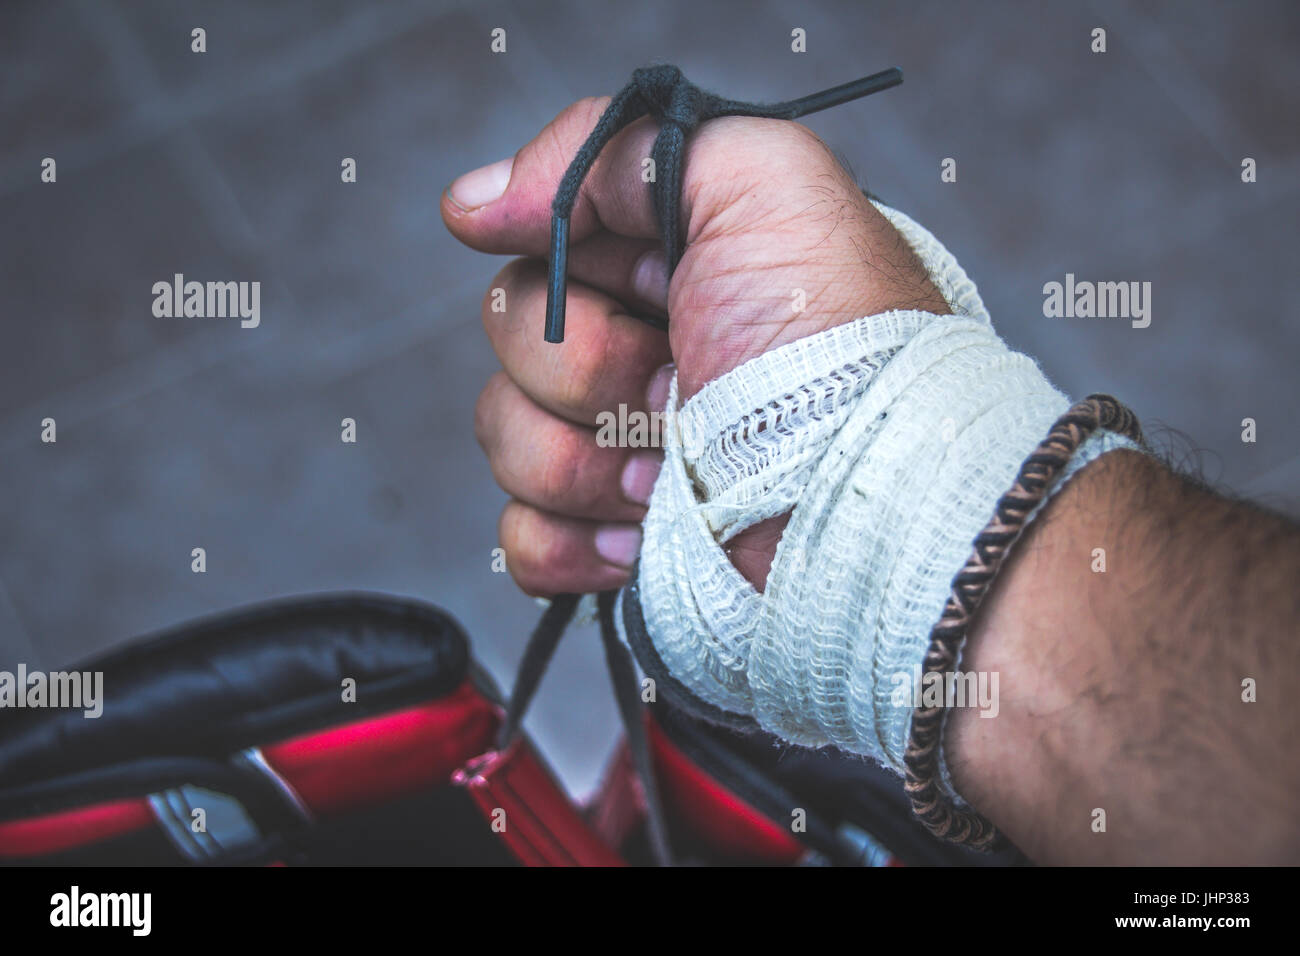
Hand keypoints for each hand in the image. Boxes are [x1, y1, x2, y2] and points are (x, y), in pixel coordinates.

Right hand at [443, 96, 947, 595]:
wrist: (869, 504)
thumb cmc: (836, 345)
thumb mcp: (760, 184)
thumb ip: (619, 149)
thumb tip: (474, 198)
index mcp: (666, 265)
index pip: (544, 241)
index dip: (561, 260)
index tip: (626, 286)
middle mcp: (638, 348)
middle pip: (512, 335)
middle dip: (588, 368)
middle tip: (674, 386)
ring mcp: (618, 449)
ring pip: (505, 435)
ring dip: (582, 460)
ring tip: (672, 471)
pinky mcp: (612, 540)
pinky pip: (522, 535)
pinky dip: (569, 542)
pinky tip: (639, 538)